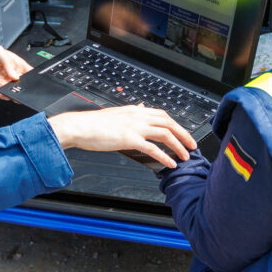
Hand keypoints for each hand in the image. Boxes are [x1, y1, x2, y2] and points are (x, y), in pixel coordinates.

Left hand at [0, 42, 32, 98]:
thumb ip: (7, 62)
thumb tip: (15, 74)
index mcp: (12, 63)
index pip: (26, 70)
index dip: (32, 75)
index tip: (33, 78)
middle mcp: (8, 73)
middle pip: (22, 82)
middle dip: (25, 85)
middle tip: (25, 86)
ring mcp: (1, 81)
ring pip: (13, 90)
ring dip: (16, 92)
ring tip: (17, 91)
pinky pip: (2, 95)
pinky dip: (5, 96)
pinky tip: (7, 94)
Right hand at [48, 105, 196, 168]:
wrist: (79, 126)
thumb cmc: (93, 124)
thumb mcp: (116, 114)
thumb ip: (131, 112)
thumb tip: (141, 107)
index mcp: (135, 110)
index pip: (162, 115)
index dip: (176, 124)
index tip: (183, 134)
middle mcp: (137, 115)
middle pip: (169, 122)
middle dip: (184, 134)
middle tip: (192, 145)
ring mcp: (134, 126)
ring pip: (165, 134)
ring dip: (178, 146)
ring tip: (185, 156)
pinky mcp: (129, 138)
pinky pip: (152, 148)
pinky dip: (164, 156)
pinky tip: (170, 163)